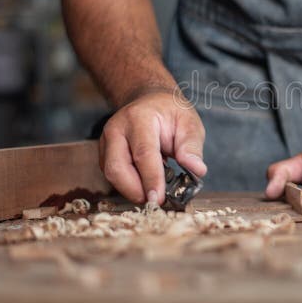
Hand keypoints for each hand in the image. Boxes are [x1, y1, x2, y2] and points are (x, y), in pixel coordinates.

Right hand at [99, 88, 206, 204]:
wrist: (149, 100)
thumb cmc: (170, 112)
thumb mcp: (189, 123)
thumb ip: (192, 146)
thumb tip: (197, 170)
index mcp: (140, 118)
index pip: (143, 153)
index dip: (151, 179)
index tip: (159, 199)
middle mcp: (117, 128)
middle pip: (117, 167)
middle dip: (135, 190)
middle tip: (156, 202)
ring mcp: (106, 140)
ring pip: (111, 174)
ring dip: (132, 190)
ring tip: (153, 193)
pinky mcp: (103, 152)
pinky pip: (112, 174)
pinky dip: (128, 185)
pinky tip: (145, 185)